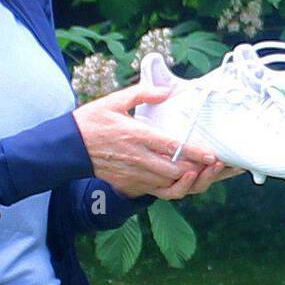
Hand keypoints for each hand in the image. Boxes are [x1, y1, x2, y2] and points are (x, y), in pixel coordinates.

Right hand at [73, 83, 220, 199]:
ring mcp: (134, 173)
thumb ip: (142, 93)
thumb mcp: (115, 100)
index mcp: (135, 135)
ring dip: (188, 180)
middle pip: (174, 170)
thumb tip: (166, 92)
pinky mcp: (130, 183)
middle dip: (197, 169)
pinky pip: (157, 192)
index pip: (170, 146)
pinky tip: (184, 180)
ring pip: (168, 184)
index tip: (211, 154)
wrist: (69, 146)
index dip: (193, 152)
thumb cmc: (92, 120)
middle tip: (215, 164)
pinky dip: (174, 189)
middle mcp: (137, 158)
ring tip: (204, 172)